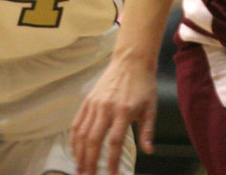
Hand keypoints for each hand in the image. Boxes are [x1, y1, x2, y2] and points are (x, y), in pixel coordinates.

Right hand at [71, 57, 158, 174]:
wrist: (130, 60)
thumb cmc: (143, 85)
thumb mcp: (151, 108)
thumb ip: (147, 131)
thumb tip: (148, 151)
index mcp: (124, 111)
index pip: (115, 142)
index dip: (112, 161)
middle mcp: (106, 108)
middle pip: (94, 140)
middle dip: (91, 162)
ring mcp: (94, 103)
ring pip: (82, 133)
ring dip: (80, 153)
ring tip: (80, 169)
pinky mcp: (88, 100)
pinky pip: (77, 122)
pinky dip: (74, 138)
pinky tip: (76, 150)